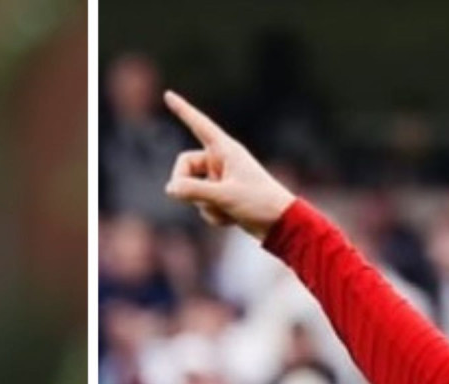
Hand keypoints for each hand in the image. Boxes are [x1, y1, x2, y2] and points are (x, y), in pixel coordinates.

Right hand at [161, 91, 296, 238]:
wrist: (280, 223)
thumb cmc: (259, 202)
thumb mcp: (224, 196)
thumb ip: (193, 191)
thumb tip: (170, 189)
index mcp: (225, 149)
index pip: (199, 125)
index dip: (183, 110)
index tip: (168, 95)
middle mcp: (220, 161)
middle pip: (184, 166)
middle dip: (185, 186)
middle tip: (184, 198)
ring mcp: (220, 179)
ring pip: (192, 190)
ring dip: (205, 206)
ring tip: (228, 211)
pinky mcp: (221, 196)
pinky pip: (202, 205)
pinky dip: (212, 215)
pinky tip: (231, 219)